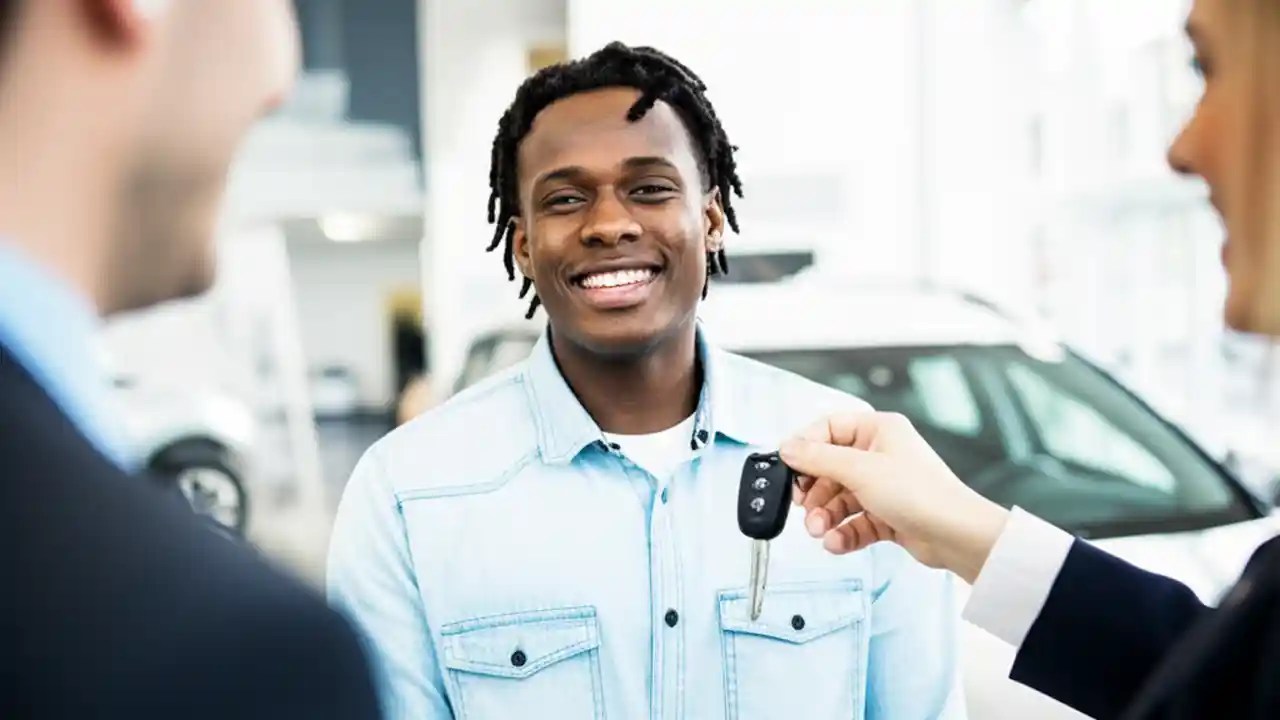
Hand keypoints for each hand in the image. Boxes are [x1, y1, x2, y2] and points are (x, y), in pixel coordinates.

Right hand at [779, 411, 1009, 583]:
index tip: (789, 466)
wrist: (956, 535)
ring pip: (839, 497)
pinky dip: (842, 533)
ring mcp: (884, 485)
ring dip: (825, 516)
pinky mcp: (887, 514)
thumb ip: (818, 458)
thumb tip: (787, 448)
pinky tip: (836, 542)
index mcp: (879, 430)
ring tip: (819, 530)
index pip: (830, 429)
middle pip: (830, 467)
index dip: (807, 447)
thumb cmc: (921, 494)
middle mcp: (881, 454)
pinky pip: (853, 521)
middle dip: (815, 492)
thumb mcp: (860, 470)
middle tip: (804, 507)